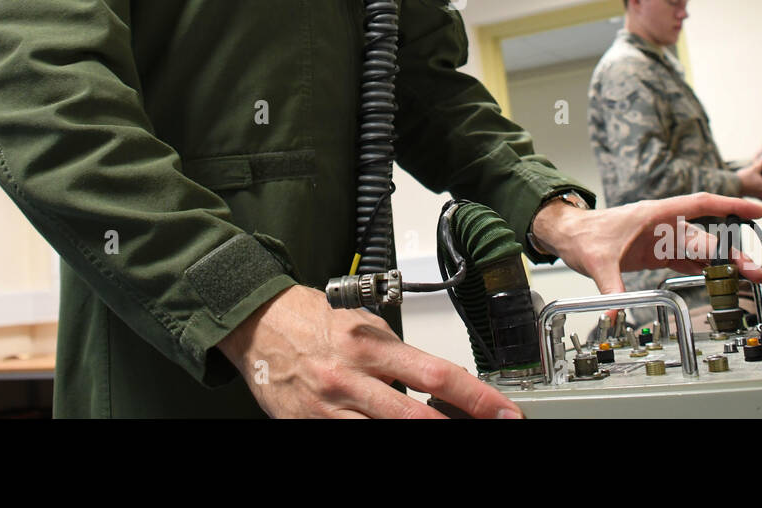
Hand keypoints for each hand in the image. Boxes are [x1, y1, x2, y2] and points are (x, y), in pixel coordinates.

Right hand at [216, 284, 523, 418]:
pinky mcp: (312, 426)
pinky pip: (353, 441)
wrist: (257, 323)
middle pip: (417, 415)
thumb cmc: (311, 319)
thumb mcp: (362, 324)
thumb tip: (438, 379)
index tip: (503, 411)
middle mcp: (352, 376)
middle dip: (458, 427)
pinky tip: (397, 436)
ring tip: (446, 431)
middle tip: (491, 428)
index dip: (476, 397)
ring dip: (422, 435)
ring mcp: (331, 406)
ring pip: (387, 434)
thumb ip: (398, 354)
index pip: (437, 373)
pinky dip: (377, 439)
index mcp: (371, 344)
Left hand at [529, 193, 761, 295]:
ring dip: (723, 264)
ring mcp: (663, 238)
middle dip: (733, 253)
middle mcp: (664, 224)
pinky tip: (720, 279)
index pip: (700, 204)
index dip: (731, 205)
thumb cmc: (584, 235)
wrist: (570, 235)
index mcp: (655, 214)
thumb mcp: (597, 261)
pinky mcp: (658, 252)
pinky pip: (687, 260)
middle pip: (706, 237)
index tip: (757, 209)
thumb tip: (616, 312)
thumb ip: (611, 287)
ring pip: (701, 250)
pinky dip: (705, 269)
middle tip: (756, 272)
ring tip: (747, 278)